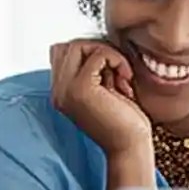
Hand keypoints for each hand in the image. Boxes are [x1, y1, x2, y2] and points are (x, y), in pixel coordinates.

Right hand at [50, 39, 151, 155]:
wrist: (130, 147)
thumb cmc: (124, 121)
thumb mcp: (104, 89)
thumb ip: (93, 69)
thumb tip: (93, 43)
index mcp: (61, 92)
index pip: (61, 51)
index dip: (88, 51)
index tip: (109, 69)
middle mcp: (58, 92)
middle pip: (70, 45)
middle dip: (97, 49)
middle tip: (117, 71)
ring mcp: (66, 90)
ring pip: (80, 45)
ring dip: (107, 53)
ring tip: (121, 76)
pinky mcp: (81, 89)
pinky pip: (97, 55)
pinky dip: (116, 60)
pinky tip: (125, 80)